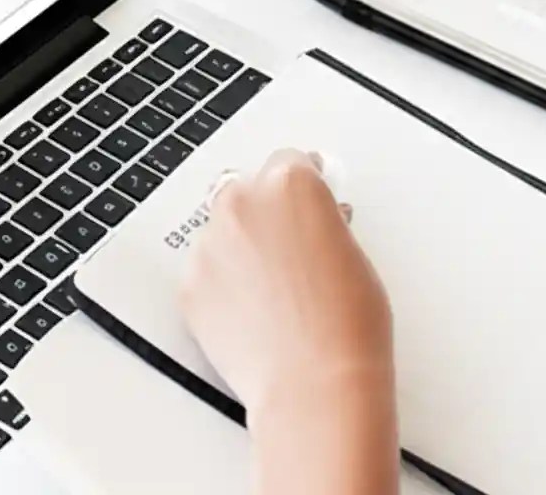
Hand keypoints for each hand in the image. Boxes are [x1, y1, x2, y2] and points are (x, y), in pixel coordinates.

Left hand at [179, 149, 393, 421]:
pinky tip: (252, 311)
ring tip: (273, 291)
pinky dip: (222, 285)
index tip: (304, 197)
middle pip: (247, 189)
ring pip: (222, 231)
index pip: (289, 161)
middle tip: (290, 249)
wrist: (314, 384)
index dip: (302, 183)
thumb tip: (315, 222)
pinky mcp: (190, 284)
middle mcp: (243, 204)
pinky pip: (206, 272)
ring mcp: (210, 244)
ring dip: (240, 248)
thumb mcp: (355, 254)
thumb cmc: (347, 326)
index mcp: (290, 185)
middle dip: (265, 213)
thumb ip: (324, 223)